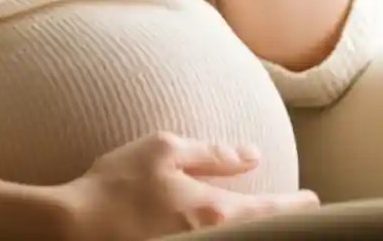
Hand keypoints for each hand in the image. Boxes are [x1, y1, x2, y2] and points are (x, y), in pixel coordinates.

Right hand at [52, 131, 320, 240]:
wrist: (69, 231)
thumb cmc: (113, 186)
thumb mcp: (162, 150)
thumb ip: (213, 153)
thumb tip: (254, 155)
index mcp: (214, 212)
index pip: (272, 211)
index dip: (297, 205)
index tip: (313, 200)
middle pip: (259, 236)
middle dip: (278, 226)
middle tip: (296, 215)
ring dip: (251, 232)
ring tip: (263, 223)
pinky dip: (224, 238)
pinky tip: (221, 231)